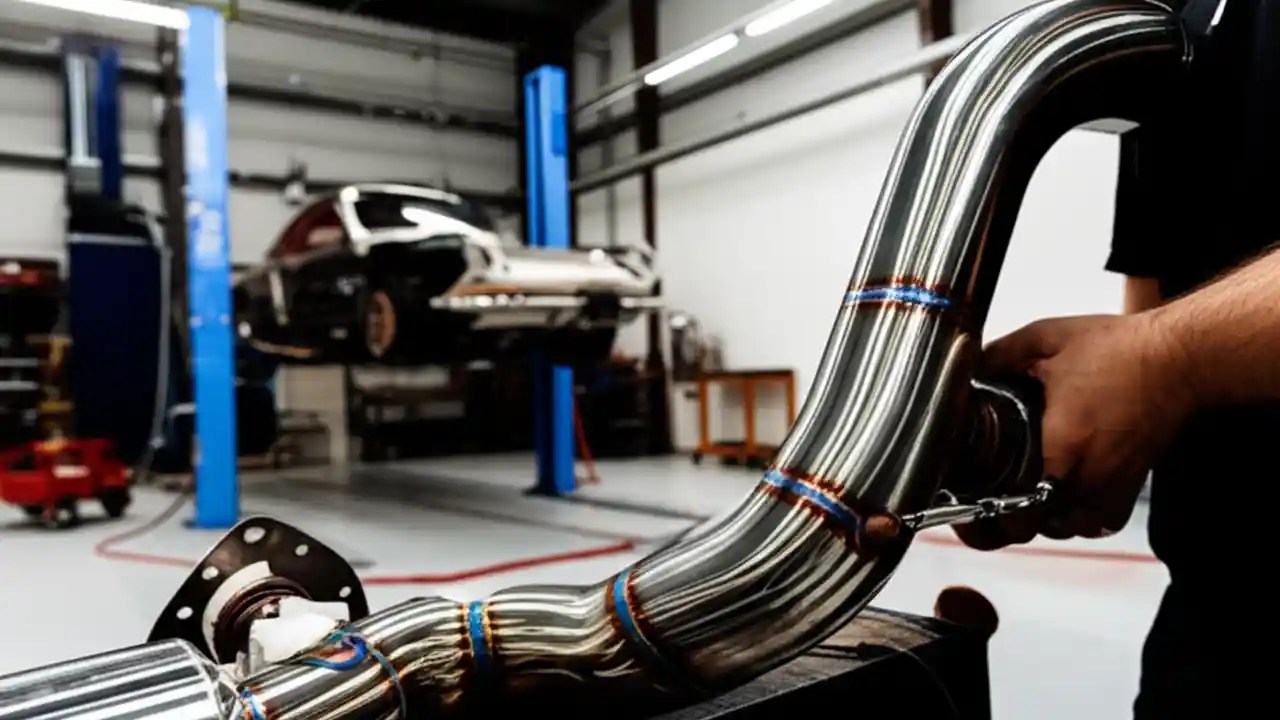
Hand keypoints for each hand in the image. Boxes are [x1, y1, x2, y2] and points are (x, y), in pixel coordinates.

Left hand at [954, 312, 1195, 548]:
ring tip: (1017, 494)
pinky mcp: (1130, 487)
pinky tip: (1057, 493)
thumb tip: (966, 367)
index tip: (969, 507)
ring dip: (1040, 518)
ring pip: (1065, 528)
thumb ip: (998, 355)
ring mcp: (1113, 488)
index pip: (1019, 516)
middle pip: (1037, 528)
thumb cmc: (1119, 349)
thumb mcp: (1045, 340)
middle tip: (985, 498)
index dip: (988, 520)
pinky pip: (1095, 521)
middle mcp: (1090, 479)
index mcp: (1062, 450)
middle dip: (1007, 519)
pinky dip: (1074, 516)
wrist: (1181, 358)